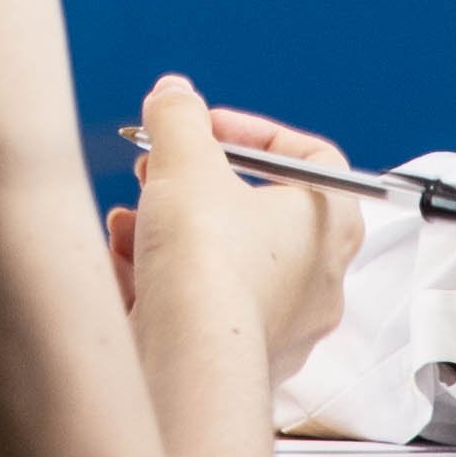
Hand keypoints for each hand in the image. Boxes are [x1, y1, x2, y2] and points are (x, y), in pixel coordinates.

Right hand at [106, 77, 361, 376]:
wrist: (188, 360)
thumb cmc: (210, 268)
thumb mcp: (187, 158)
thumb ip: (180, 116)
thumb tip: (175, 96)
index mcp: (330, 221)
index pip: (308, 156)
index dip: (250, 131)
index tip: (205, 128)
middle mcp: (318, 277)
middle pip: (256, 208)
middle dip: (195, 184)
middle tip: (157, 170)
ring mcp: (282, 324)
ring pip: (223, 259)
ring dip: (169, 231)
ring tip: (131, 219)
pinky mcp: (237, 358)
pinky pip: (201, 305)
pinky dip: (161, 279)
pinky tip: (125, 262)